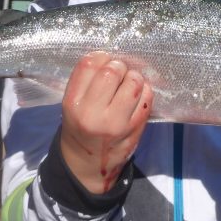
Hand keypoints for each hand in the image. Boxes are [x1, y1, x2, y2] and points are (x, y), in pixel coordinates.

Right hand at [60, 52, 152, 193]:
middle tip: (119, 73)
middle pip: (113, 71)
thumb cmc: (80, 126)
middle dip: (119, 67)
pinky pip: (147, 97)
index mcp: (73, 103)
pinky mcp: (134, 129)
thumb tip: (113, 56)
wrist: (87, 164)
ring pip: (133, 82)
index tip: (104, 62)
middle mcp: (92, 113)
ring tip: (130, 83)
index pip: (89, 64)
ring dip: (134, 77)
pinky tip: (138, 96)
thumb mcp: (73, 103)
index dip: (101, 57)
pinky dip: (145, 91)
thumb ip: (87, 81)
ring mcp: (115, 123)